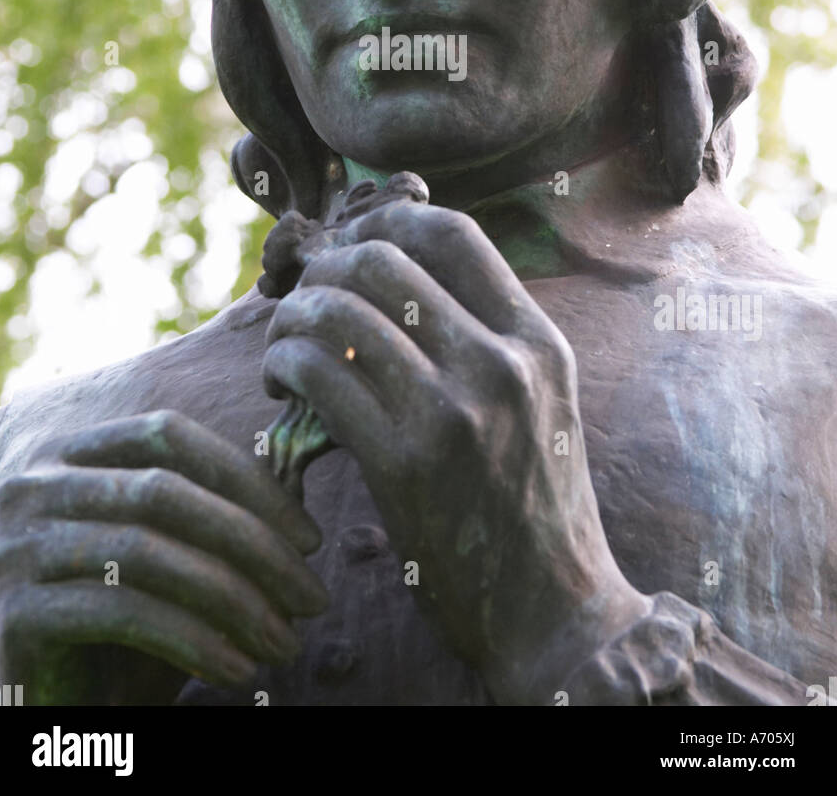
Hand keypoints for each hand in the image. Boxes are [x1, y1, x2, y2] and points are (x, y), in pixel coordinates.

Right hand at [0, 410, 327, 704]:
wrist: (49, 715)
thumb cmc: (120, 636)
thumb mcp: (171, 563)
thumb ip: (215, 518)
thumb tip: (300, 493)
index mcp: (67, 453)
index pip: (169, 436)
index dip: (249, 481)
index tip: (311, 539)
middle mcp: (30, 485)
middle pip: (164, 490)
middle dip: (255, 545)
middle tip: (313, 599)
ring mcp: (13, 545)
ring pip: (148, 551)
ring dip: (235, 600)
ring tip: (285, 644)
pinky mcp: (12, 612)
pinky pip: (125, 613)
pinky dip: (195, 640)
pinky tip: (239, 671)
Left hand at [263, 198, 647, 704]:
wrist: (556, 615)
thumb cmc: (534, 505)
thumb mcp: (540, 402)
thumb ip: (489, 338)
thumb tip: (400, 274)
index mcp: (538, 340)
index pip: (452, 231)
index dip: (387, 220)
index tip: (351, 245)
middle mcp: (502, 362)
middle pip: (382, 259)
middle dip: (324, 269)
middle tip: (304, 301)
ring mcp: (456, 412)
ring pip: (340, 313)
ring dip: (292, 318)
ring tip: (283, 347)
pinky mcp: (406, 464)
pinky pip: (319, 377)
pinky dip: (283, 365)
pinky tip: (279, 387)